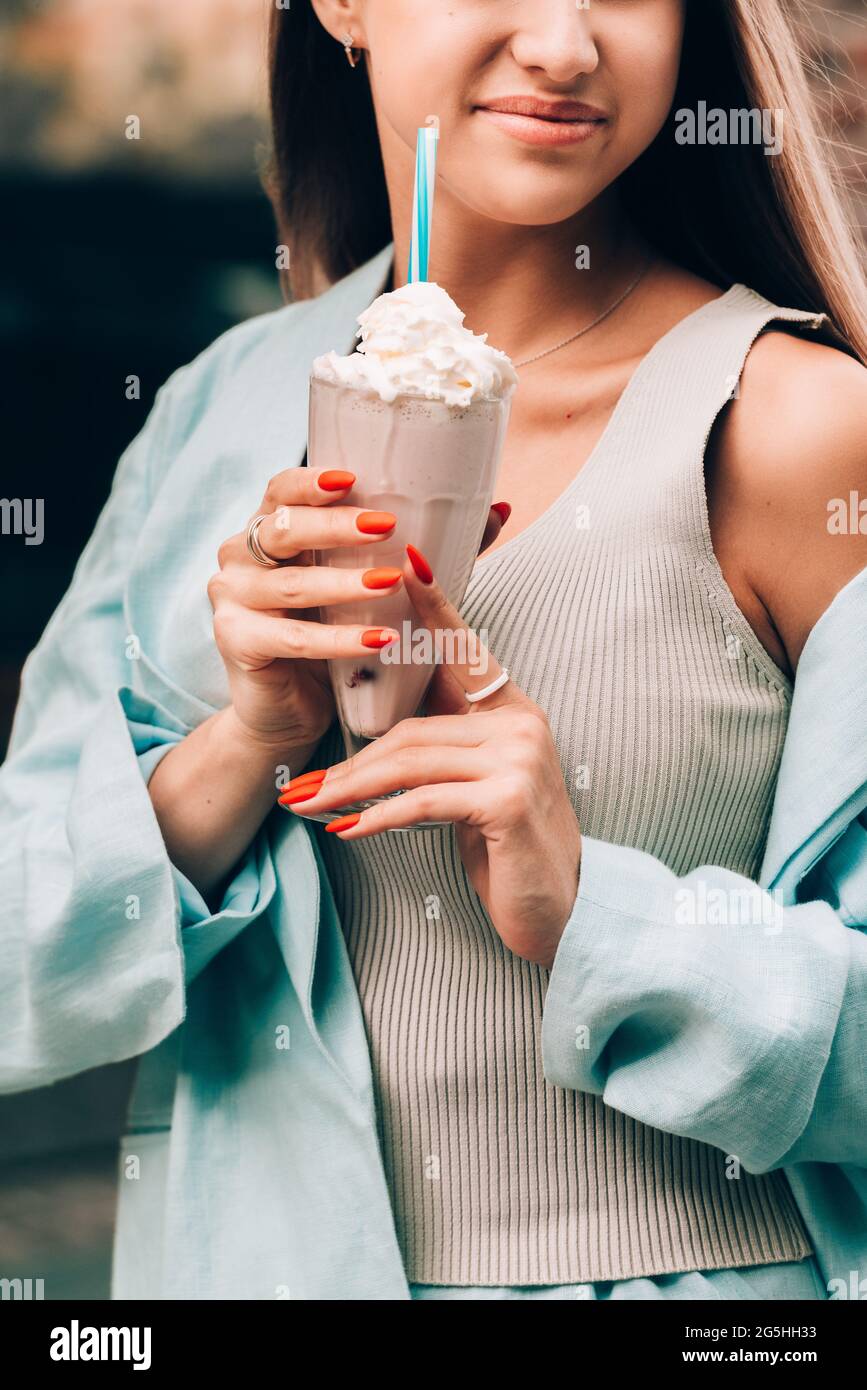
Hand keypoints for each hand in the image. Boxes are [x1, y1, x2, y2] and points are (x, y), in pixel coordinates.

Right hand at [208, 468, 510, 751]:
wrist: (297, 709)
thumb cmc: (337, 636)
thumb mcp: (378, 586)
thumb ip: (428, 546)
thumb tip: (500, 509)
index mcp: (272, 529)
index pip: (281, 488)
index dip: (312, 481)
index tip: (354, 480)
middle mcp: (242, 555)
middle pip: (281, 528)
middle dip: (333, 526)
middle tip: (384, 527)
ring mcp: (232, 598)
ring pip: (288, 585)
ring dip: (342, 583)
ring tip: (389, 584)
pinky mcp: (236, 642)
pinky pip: (290, 638)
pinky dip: (336, 641)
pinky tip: (378, 641)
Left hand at [279, 543, 581, 967]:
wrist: (559, 914)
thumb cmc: (508, 852)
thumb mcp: (473, 792)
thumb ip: (443, 753)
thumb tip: (379, 744)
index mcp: (513, 713)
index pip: (465, 651)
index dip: (435, 607)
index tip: (405, 563)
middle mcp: (521, 725)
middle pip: (413, 726)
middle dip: (350, 761)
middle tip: (300, 788)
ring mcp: (519, 760)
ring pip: (411, 761)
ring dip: (351, 790)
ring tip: (308, 809)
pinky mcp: (507, 800)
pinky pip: (423, 800)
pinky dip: (379, 817)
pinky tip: (348, 831)